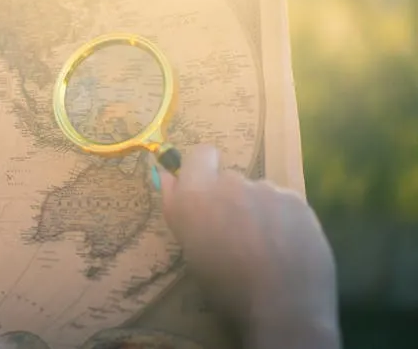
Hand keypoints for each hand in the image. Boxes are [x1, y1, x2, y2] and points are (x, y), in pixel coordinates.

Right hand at [159, 145, 339, 348]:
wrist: (283, 309)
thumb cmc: (225, 286)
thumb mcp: (190, 248)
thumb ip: (177, 205)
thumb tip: (167, 173)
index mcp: (197, 195)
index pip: (200, 154)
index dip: (203, 168)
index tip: (207, 191)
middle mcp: (232, 183)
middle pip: (230, 179)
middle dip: (231, 199)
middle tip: (236, 234)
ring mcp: (268, 190)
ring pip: (259, 192)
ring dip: (258, 210)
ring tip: (266, 246)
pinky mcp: (298, 201)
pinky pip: (284, 203)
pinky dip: (284, 219)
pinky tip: (287, 247)